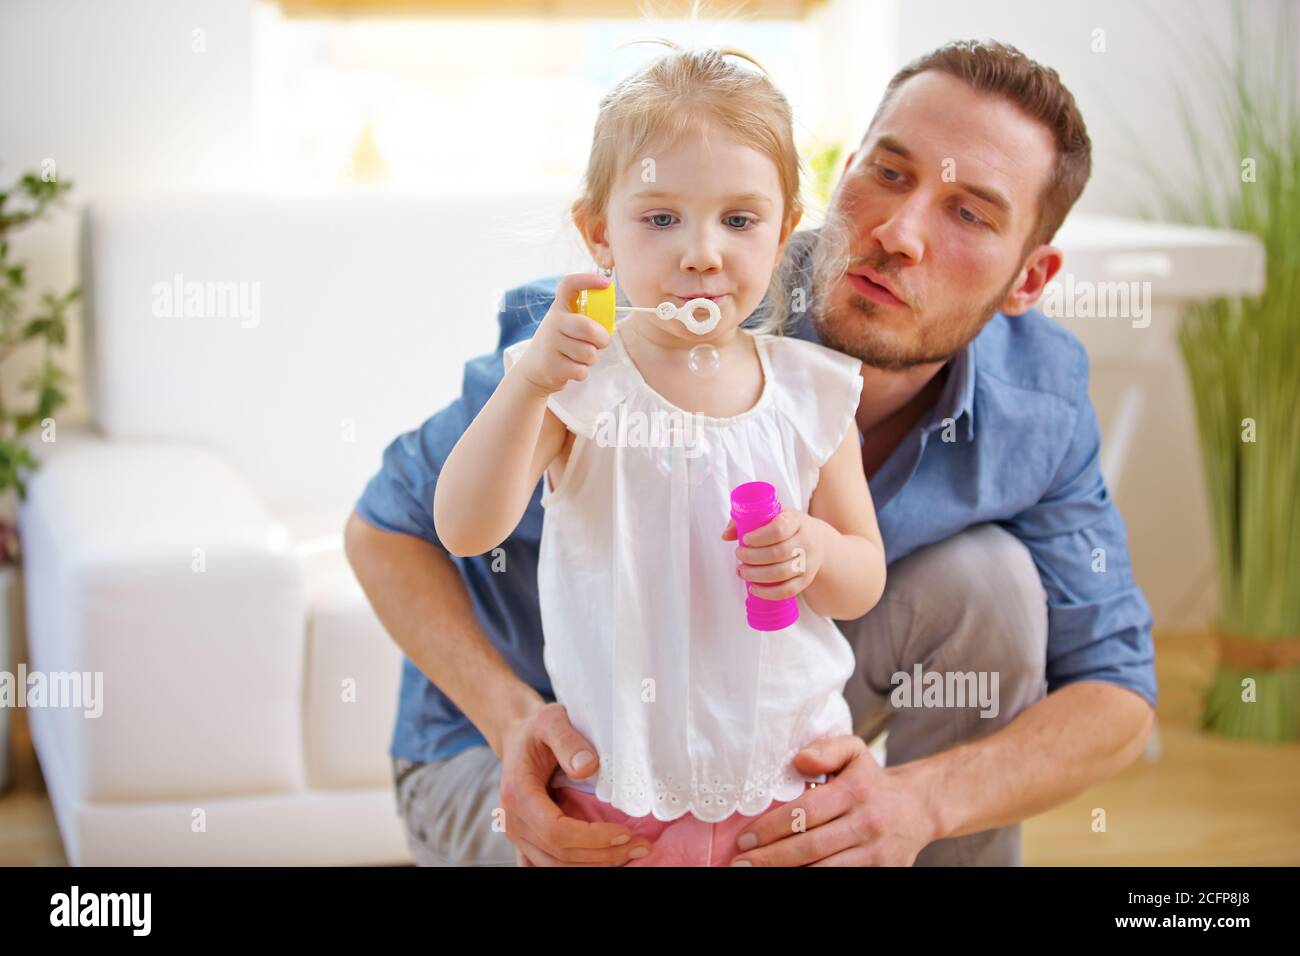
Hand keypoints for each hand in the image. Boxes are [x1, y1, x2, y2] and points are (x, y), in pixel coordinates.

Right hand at [497, 701, 653, 865]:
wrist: (518, 736)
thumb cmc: (537, 729)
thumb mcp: (551, 720)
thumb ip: (567, 741)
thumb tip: (588, 767)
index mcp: (518, 795)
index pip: (556, 831)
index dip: (592, 838)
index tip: (626, 832)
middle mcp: (513, 821)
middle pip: (559, 855)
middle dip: (603, 855)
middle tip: (641, 846)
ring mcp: (518, 835)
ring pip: (556, 866)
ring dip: (596, 864)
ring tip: (631, 853)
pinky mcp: (528, 840)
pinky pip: (550, 864)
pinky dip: (580, 866)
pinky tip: (605, 860)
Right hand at [511, 273, 611, 396]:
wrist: (534, 369)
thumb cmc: (561, 343)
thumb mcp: (567, 325)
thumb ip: (587, 320)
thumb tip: (609, 326)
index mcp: (560, 308)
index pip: (569, 285)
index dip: (588, 280)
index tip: (606, 284)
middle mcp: (553, 322)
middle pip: (588, 328)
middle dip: (602, 339)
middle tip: (601, 342)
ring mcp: (551, 344)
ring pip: (588, 353)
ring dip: (591, 358)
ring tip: (579, 356)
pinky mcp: (552, 366)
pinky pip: (582, 370)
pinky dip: (582, 372)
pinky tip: (571, 368)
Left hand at [722, 507, 827, 600]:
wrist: (819, 542)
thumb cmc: (789, 527)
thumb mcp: (774, 516)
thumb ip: (748, 521)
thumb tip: (726, 536)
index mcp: (797, 521)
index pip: (779, 529)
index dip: (759, 537)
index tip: (745, 539)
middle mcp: (806, 542)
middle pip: (777, 553)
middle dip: (752, 557)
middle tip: (739, 555)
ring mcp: (808, 563)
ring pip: (781, 573)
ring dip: (756, 575)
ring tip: (741, 570)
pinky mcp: (806, 580)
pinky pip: (787, 591)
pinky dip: (767, 593)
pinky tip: (753, 588)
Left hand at [727, 734, 941, 865]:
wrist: (919, 807)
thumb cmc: (872, 780)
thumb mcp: (854, 751)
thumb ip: (826, 749)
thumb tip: (798, 760)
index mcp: (855, 792)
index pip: (805, 813)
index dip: (771, 828)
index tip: (744, 838)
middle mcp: (866, 824)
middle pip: (810, 847)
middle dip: (770, 858)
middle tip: (740, 864)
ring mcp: (875, 854)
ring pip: (824, 870)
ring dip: (788, 873)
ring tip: (757, 873)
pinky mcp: (881, 872)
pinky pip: (840, 879)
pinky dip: (813, 880)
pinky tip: (789, 877)